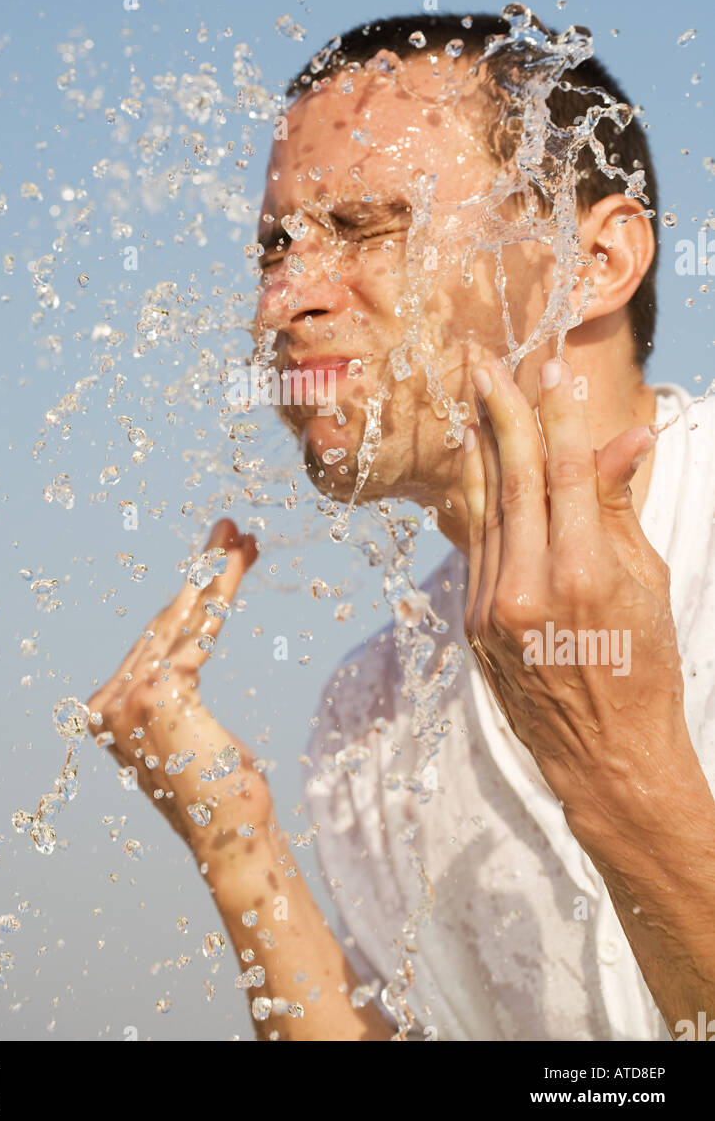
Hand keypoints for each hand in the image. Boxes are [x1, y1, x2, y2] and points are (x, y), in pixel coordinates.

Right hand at [87, 518, 269, 856]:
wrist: (232, 838)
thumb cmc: (224, 793)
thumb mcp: (190, 733)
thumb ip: (172, 696)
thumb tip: (175, 666)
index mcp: (106, 713)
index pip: (153, 640)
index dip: (185, 598)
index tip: (215, 557)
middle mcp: (106, 705)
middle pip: (164, 623)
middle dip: (202, 572)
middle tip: (230, 529)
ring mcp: (127, 700)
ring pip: (182, 619)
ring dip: (215, 572)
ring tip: (239, 535)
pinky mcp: (159, 692)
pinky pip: (200, 631)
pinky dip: (222, 592)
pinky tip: (239, 561)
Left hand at [460, 357, 689, 847]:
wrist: (605, 757)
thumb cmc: (643, 667)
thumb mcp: (647, 584)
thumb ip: (618, 508)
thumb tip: (623, 438)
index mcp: (583, 577)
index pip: (566, 474)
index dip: (559, 417)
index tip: (554, 371)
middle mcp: (528, 589)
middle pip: (513, 480)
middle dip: (500, 415)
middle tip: (487, 363)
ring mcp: (492, 608)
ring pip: (483, 509)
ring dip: (481, 450)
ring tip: (476, 401)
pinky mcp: (473, 622)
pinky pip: (475, 545)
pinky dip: (476, 501)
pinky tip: (475, 466)